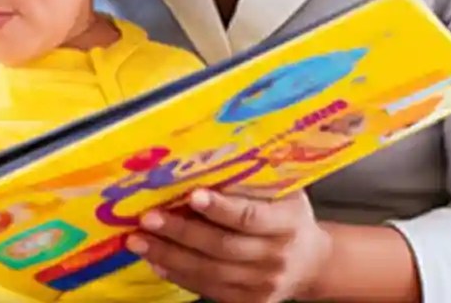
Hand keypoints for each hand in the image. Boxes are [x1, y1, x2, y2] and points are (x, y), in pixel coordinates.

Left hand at [125, 188, 332, 302]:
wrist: (311, 262)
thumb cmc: (287, 216)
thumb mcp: (281, 191)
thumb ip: (249, 181)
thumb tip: (199, 161)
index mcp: (287, 223)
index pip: (250, 217)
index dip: (220, 208)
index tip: (192, 196)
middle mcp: (276, 256)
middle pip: (222, 246)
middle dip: (181, 232)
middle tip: (148, 219)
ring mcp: (263, 284)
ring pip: (210, 272)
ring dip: (170, 256)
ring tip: (139, 241)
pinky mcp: (249, 301)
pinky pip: (209, 289)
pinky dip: (179, 276)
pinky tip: (157, 260)